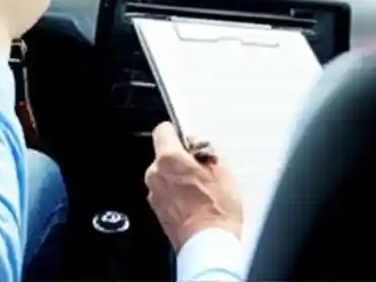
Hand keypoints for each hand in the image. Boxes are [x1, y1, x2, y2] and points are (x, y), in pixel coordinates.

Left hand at [145, 121, 243, 249]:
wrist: (208, 244)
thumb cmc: (216, 210)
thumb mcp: (221, 169)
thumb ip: (205, 148)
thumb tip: (196, 142)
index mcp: (169, 159)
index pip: (163, 130)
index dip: (176, 133)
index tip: (187, 140)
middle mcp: (155, 174)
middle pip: (164, 155)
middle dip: (180, 159)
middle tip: (202, 171)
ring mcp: (154, 193)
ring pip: (165, 175)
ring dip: (178, 178)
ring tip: (201, 191)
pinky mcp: (156, 209)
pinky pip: (165, 192)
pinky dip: (176, 193)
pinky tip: (194, 203)